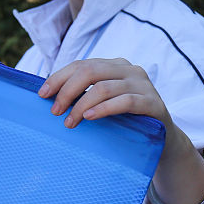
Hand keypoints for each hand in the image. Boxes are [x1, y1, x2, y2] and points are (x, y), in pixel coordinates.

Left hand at [38, 58, 203, 203]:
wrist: (162, 139)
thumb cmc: (124, 120)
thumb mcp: (102, 103)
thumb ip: (83, 94)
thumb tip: (47, 95)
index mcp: (115, 65)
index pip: (81, 64)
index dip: (59, 78)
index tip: (42, 94)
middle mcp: (130, 70)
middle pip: (91, 71)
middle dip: (67, 90)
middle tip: (55, 111)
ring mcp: (144, 85)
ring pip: (105, 87)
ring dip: (82, 105)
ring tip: (69, 122)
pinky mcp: (154, 103)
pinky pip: (126, 101)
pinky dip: (104, 108)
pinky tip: (89, 117)